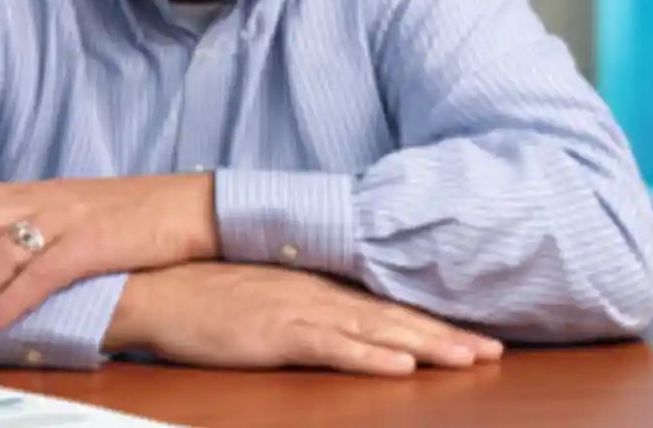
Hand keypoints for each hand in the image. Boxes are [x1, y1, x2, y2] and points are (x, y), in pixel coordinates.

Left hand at [0, 174, 217, 329]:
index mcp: (42, 188)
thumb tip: (11, 244)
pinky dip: (15, 300)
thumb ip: (44, 219)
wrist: (190, 205)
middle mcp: (48, 198)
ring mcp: (69, 220)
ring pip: (5, 252)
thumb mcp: (82, 205)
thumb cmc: (138, 210)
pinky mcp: (92, 245)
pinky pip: (43, 276)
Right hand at [106, 263, 503, 375]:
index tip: (472, 335)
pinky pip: (333, 348)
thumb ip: (299, 302)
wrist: (157, 286)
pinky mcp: (278, 334)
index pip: (385, 306)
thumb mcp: (262, 293)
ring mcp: (300, 311)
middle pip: (394, 318)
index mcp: (316, 286)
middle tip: (495, 351)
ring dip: (427, 346)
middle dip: (447, 336)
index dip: (431, 321)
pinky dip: (371, 357)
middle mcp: (318, 294)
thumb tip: (331, 315)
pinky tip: (402, 366)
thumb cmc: (203, 293)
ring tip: (471, 358)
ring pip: (378, 332)